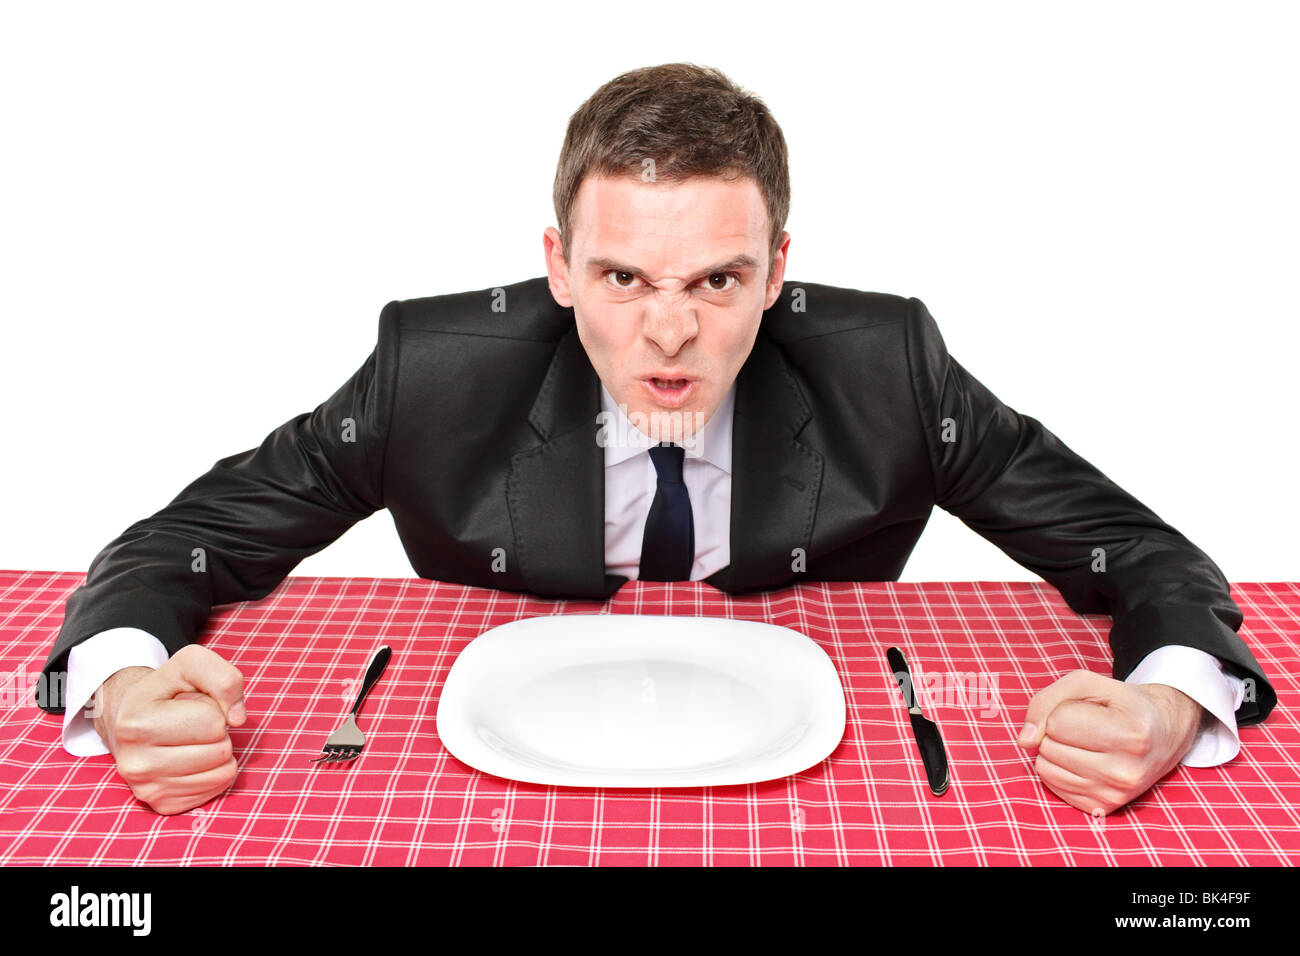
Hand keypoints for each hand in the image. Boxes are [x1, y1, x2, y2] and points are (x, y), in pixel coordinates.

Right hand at [93, 643, 245, 815]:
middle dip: (217, 731)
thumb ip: (223, 677)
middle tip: (192, 724)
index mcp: (136, 724)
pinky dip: (214, 772)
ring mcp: (146, 789)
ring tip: (192, 740)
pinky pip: (216, 790)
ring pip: (223, 773)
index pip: (212, 722)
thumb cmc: (167, 690)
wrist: (130, 718)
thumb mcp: (190, 664)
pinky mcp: (162, 804)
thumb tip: (238, 719)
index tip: (190, 705)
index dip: (213, 708)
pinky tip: (191, 759)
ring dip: (218, 751)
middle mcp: (135, 763)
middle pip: (220, 750)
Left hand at [1016, 669, 1202, 815]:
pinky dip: (1059, 768)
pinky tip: (1086, 760)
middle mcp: (1125, 771)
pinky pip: (1052, 785)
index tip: (1090, 711)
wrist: (1164, 734)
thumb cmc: (1121, 705)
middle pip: (1048, 746)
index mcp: (1129, 734)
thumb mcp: (1086, 684)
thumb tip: (1024, 741)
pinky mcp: (1103, 808)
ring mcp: (1115, 794)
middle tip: (1089, 727)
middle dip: (1057, 730)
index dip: (1063, 709)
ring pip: (1044, 768)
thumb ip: (1046, 701)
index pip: (1056, 722)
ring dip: (1056, 749)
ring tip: (1087, 743)